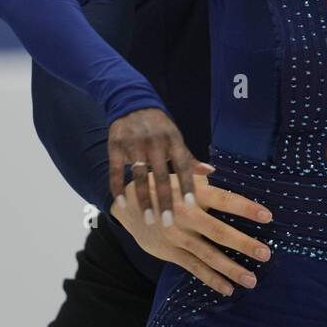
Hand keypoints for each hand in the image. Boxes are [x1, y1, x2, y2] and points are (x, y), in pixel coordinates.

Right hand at [107, 107, 200, 223]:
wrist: (132, 103)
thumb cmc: (159, 127)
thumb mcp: (176, 138)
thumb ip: (190, 158)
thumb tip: (211, 172)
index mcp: (173, 140)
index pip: (183, 165)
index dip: (188, 184)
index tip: (192, 205)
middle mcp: (154, 142)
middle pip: (160, 175)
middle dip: (164, 200)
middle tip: (168, 223)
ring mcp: (133, 144)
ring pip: (138, 176)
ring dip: (142, 199)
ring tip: (147, 219)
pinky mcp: (115, 146)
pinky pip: (115, 170)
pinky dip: (117, 187)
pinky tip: (122, 203)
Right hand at [110, 163, 273, 296]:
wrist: (127, 204)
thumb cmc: (163, 186)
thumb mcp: (180, 175)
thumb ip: (199, 175)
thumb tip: (216, 171)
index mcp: (193, 193)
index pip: (224, 200)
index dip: (245, 208)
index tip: (267, 216)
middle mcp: (186, 215)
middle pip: (218, 231)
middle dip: (243, 243)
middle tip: (265, 253)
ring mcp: (177, 236)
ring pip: (207, 255)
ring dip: (230, 268)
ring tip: (251, 279)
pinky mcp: (170, 252)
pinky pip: (193, 267)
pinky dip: (210, 278)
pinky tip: (227, 288)